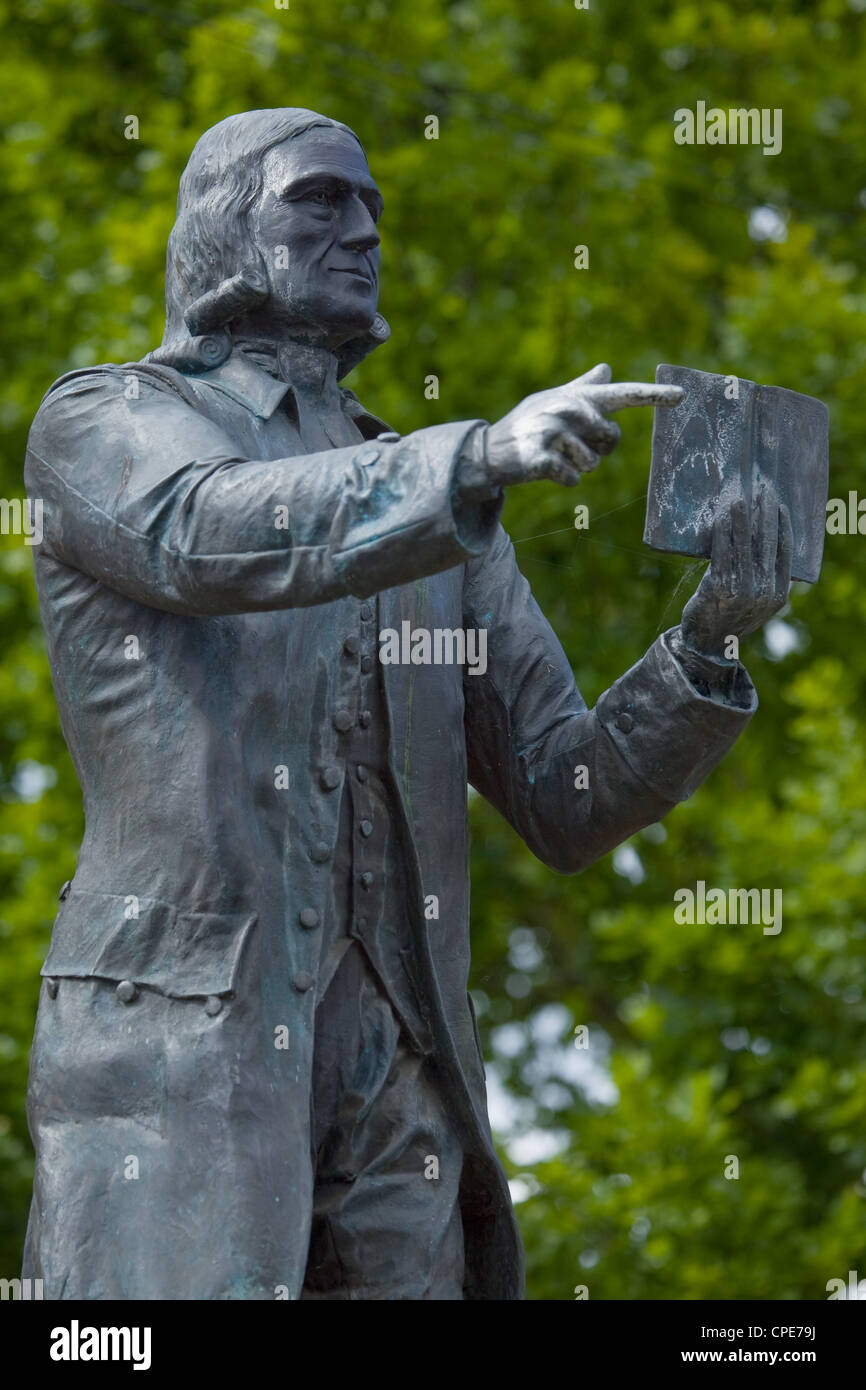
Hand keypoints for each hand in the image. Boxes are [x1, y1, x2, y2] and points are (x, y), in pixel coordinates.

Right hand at [484, 362, 683, 488]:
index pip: (622, 394)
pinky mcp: (541, 457)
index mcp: (577, 397)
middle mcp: (568, 408)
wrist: (489, 451)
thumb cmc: (528, 425)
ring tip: (552, 455)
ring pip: (592, 463)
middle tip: (567, 446)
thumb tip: (606, 368)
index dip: (653, 396)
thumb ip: (583, 387)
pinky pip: (573, 478)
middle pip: (611, 440)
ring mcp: (553, 432)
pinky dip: (563, 480)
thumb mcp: (554, 401)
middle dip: (595, 450)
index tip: (682, 396)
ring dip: (576, 467)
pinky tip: (544, 470)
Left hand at [680, 486, 792, 659]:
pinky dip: (723, 534)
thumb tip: (766, 542)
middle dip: (764, 516)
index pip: (784, 554)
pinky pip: (722, 554)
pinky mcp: (719, 589)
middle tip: (763, 493)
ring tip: (740, 500)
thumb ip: (766, 579)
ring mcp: (742, 592)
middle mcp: (763, 593)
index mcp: (778, 595)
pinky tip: (722, 519)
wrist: (707, 644)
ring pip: (744, 547)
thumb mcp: (757, 602)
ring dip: (742, 520)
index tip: (779, 507)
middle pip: (766, 546)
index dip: (783, 527)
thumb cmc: (731, 616)